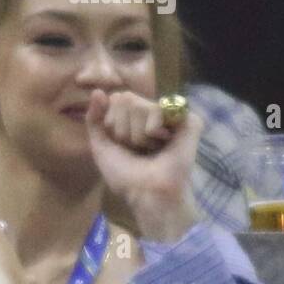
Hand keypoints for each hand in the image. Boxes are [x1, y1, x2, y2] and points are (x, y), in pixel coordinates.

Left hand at [86, 90, 202, 240]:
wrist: (145, 192)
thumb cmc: (125, 174)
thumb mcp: (101, 145)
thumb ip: (94, 119)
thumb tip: (97, 91)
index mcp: (134, 117)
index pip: (115, 99)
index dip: (111, 124)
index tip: (121, 144)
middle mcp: (154, 112)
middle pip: (125, 99)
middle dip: (123, 129)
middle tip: (136, 148)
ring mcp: (172, 115)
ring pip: (140, 105)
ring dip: (137, 134)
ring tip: (150, 148)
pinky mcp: (189, 120)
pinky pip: (159, 109)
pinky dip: (152, 130)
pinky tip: (163, 143)